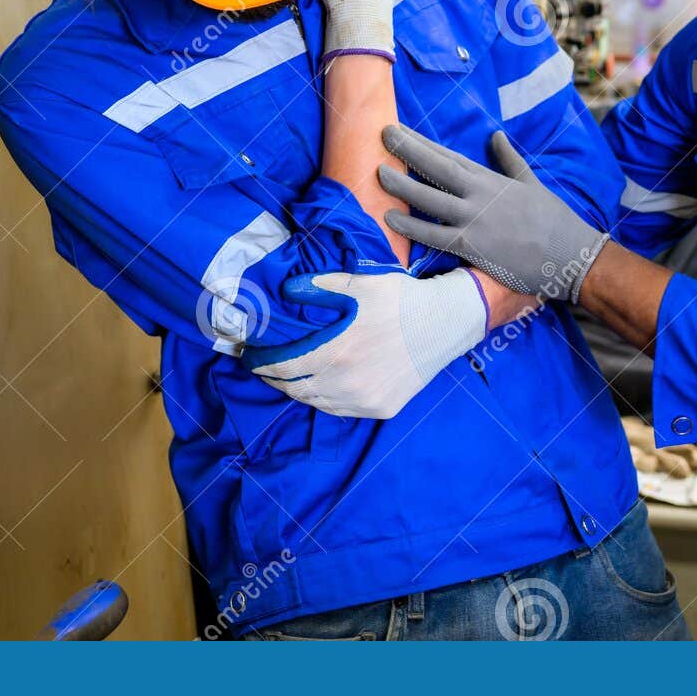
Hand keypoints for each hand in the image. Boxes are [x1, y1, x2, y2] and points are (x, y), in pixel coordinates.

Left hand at [242, 267, 485, 419]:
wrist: (445, 324)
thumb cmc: (400, 301)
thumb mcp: (359, 286)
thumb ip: (319, 288)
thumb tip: (286, 289)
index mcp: (336, 352)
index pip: (284, 367)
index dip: (262, 364)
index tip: (250, 357)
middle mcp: (347, 384)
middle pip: (296, 390)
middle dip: (276, 379)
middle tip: (265, 367)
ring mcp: (365, 401)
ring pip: (317, 403)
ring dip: (298, 391)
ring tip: (289, 378)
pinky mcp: (381, 409)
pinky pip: (341, 410)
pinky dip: (324, 400)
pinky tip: (321, 387)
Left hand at [380, 125, 609, 302]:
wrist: (570, 255)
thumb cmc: (553, 220)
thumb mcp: (530, 182)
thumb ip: (509, 158)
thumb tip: (495, 135)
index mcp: (491, 179)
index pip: (449, 156)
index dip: (422, 142)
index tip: (401, 130)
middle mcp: (479, 195)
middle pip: (436, 168)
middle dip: (408, 150)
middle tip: (383, 134)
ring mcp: (474, 220)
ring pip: (430, 199)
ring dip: (402, 185)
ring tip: (377, 172)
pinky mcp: (472, 247)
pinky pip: (434, 236)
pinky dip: (412, 226)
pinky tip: (390, 217)